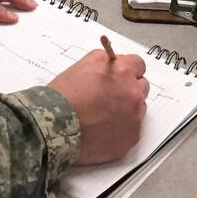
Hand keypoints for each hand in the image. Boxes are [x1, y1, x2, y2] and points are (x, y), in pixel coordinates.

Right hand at [49, 48, 148, 164]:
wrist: (55, 128)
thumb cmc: (64, 97)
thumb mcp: (82, 66)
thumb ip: (104, 60)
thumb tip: (116, 61)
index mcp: (122, 73)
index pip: (138, 64)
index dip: (127, 69)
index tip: (121, 75)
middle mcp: (133, 94)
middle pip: (142, 86)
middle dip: (129, 89)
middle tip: (110, 96)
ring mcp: (134, 118)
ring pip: (138, 109)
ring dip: (127, 109)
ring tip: (103, 115)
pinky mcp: (131, 138)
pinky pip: (133, 129)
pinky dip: (122, 128)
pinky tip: (103, 128)